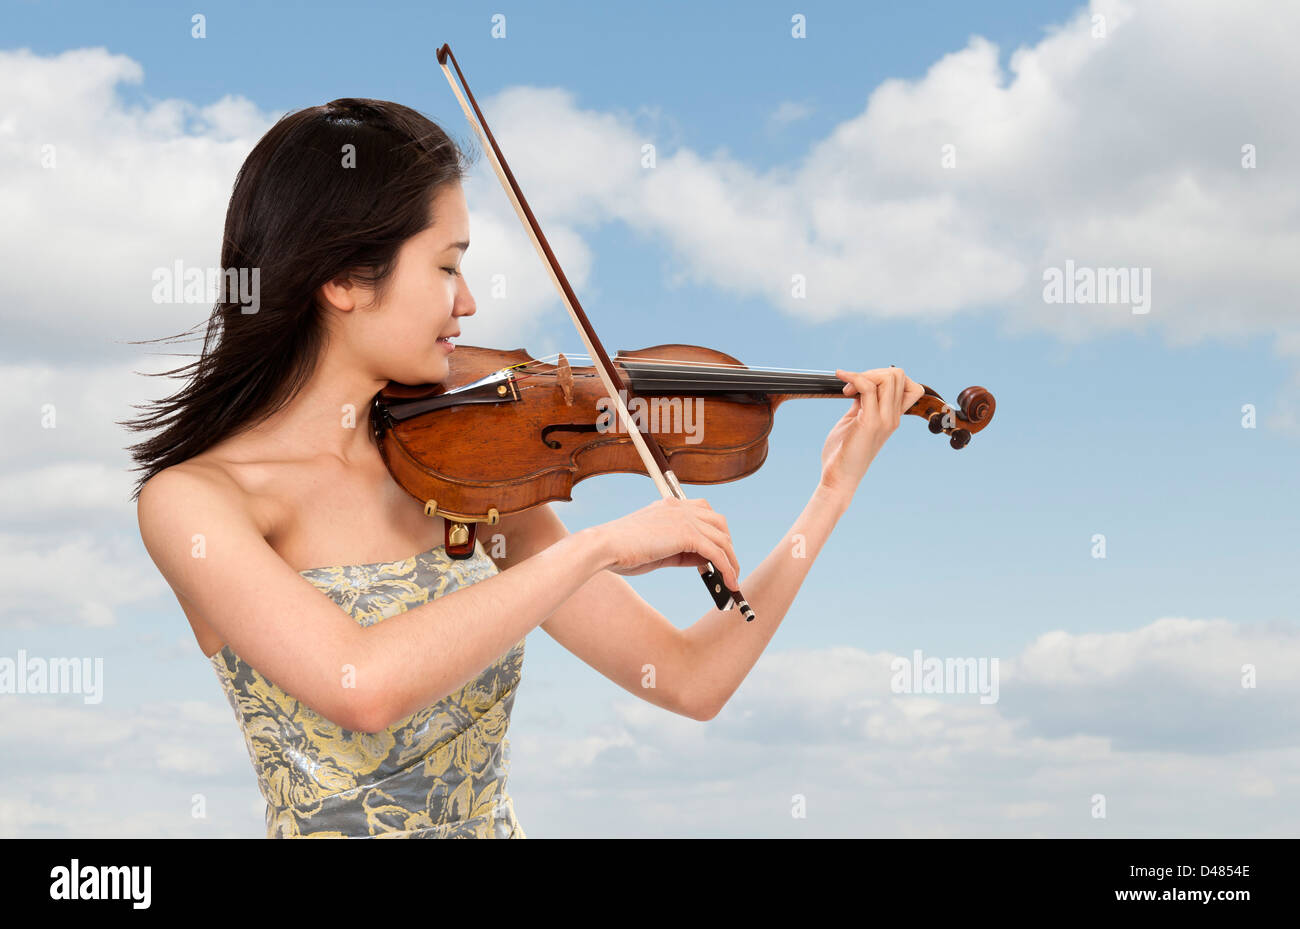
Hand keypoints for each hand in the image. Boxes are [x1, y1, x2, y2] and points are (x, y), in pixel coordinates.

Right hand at [595, 497, 740, 589]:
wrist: (604, 547)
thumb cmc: (622, 551)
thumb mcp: (658, 550)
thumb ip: (682, 551)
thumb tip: (706, 561)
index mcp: (670, 505)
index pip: (703, 512)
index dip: (714, 532)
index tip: (717, 552)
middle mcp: (680, 507)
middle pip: (719, 522)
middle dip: (727, 545)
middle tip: (729, 566)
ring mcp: (684, 518)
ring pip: (722, 538)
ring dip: (731, 560)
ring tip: (733, 580)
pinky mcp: (686, 534)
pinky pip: (716, 552)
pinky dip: (727, 568)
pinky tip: (730, 583)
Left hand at [819, 366, 925, 502]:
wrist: (838, 479)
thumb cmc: (843, 453)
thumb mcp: (855, 420)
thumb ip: (862, 402)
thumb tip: (860, 382)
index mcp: (892, 417)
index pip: (910, 385)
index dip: (887, 376)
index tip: (864, 387)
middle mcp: (893, 417)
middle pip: (898, 375)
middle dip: (872, 372)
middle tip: (850, 388)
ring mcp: (884, 420)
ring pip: (888, 377)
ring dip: (864, 374)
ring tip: (846, 390)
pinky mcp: (870, 423)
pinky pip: (868, 387)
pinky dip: (853, 377)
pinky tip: (841, 379)